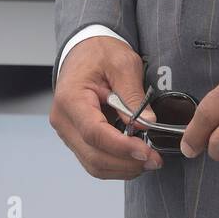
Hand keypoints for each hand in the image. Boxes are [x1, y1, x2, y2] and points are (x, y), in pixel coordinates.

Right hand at [50, 36, 160, 179]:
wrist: (85, 49)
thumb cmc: (100, 53)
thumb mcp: (122, 63)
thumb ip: (133, 94)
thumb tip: (147, 123)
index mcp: (71, 99)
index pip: (94, 133)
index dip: (121, 147)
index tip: (146, 151)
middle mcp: (63, 120)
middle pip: (93, 155)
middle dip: (126, 163)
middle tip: (155, 160)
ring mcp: (68, 131)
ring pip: (93, 163)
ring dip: (122, 168)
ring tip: (148, 161)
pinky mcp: (76, 137)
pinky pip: (93, 159)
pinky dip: (115, 164)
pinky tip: (134, 158)